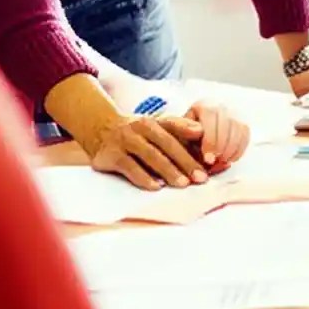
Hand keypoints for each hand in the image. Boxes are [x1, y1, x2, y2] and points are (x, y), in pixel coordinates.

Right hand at [87, 115, 210, 190]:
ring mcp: (124, 141)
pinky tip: (156, 187)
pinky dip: (144, 177)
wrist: (99, 129)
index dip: (193, 148)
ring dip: (168, 170)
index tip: (209, 163)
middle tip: (200, 179)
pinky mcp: (110, 156)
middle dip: (185, 162)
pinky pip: (129, 167)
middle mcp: (140, 128)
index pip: (178, 135)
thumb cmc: (136, 133)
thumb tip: (202, 132)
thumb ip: (179, 129)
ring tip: (182, 184)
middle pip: (167, 145)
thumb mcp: (156, 127)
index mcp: (154, 122)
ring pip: (150, 156)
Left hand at [182, 101, 249, 173]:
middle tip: (216, 163)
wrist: (194, 132)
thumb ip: (184, 134)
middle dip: (222, 147)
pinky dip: (239, 149)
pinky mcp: (243, 123)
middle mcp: (220, 106)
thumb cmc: (186, 135)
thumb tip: (199, 134)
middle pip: (228, 124)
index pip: (211, 119)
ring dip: (232, 149)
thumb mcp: (179, 133)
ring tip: (221, 162)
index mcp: (203, 105)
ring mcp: (233, 113)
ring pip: (239, 129)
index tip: (208, 159)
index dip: (211, 141)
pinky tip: (230, 159)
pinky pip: (246, 135)